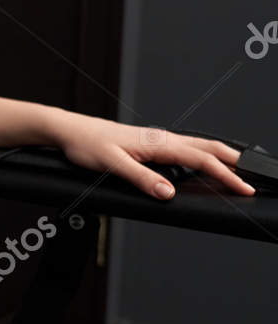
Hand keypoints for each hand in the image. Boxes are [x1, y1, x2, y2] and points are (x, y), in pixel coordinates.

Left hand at [45, 112, 254, 197]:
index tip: (243, 188)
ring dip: (221, 157)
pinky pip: (185, 149)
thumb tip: (167, 192)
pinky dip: (203, 155)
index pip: (201, 159)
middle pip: (208, 147)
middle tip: (252, 179)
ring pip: (198, 146)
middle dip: (234, 162)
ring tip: (237, 170)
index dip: (225, 175)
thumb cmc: (87, 144)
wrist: (70, 130)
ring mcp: (157, 140)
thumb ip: (140, 178)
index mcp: (158, 142)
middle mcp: (161, 138)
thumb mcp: (111, 164)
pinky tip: (202, 164)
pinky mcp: (150, 144)